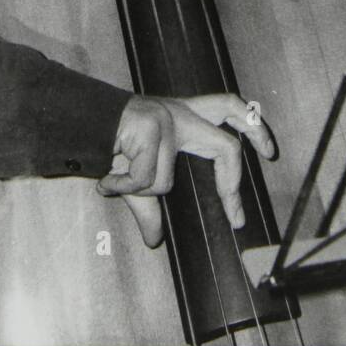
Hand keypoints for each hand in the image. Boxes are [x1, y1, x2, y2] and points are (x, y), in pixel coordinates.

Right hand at [98, 93, 274, 247]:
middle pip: (230, 105)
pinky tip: (107, 181)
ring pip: (165, 179)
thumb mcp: (133, 181)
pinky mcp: (147, 124)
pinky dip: (123, 187)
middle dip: (254, 130)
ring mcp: (163, 117)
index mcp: (182, 120)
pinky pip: (143, 179)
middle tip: (269, 154)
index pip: (225, 111)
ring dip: (137, 190)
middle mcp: (178, 113)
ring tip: (115, 183)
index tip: (256, 177)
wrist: (76, 124)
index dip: (248, 136)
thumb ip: (149, 207)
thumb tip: (153, 240)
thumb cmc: (107, 146)